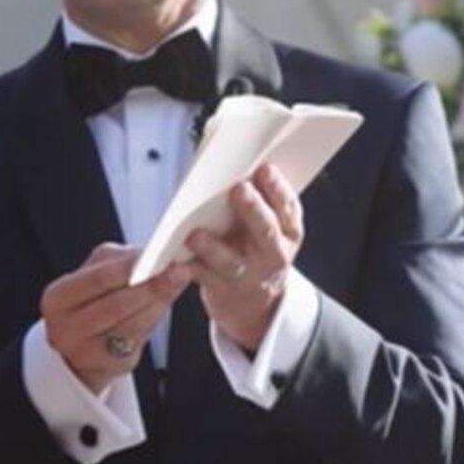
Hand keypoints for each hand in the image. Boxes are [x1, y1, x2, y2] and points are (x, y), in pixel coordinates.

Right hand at [39, 243, 190, 390]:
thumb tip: (155, 251)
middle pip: (115, 305)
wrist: (81, 342)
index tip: (157, 255)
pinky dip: (154, 320)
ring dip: (158, 303)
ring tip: (178, 283)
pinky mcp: (107, 366)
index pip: (96, 279)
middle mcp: (65, 327)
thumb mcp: (93, 274)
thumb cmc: (91, 300)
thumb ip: (118, 261)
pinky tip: (165, 304)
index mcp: (57, 297)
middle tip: (178, 271)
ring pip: (130, 325)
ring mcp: (84, 352)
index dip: (129, 267)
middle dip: (150, 287)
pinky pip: (137, 341)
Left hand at [185, 164, 302, 353]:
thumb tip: (234, 160)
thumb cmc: (255, 248)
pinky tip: (174, 261)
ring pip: (231, 261)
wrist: (254, 303)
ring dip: (213, 247)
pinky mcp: (221, 289)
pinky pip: (202, 277)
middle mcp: (273, 255)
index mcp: (288, 233)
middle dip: (252, 209)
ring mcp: (248, 275)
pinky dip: (187, 268)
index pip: (288, 207)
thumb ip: (259, 200)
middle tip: (238, 189)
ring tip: (196, 235)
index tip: (264, 168)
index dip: (278, 188)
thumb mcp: (268, 225)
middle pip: (265, 231)